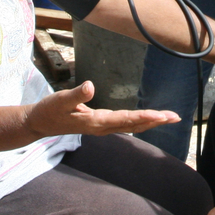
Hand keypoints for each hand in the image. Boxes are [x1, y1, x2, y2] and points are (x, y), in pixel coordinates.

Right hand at [25, 80, 179, 136]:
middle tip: (176, 117)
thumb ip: (75, 95)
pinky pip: (125, 125)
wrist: (39, 123)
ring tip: (168, 118)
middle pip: (134, 125)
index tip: (161, 115)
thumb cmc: (49, 110)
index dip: (144, 116)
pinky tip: (148, 120)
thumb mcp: (60, 100)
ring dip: (150, 122)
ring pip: (131, 126)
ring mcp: (101, 128)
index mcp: (95, 122)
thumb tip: (90, 86)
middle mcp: (102, 127)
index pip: (125, 119)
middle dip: (155, 120)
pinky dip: (139, 122)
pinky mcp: (100, 125)